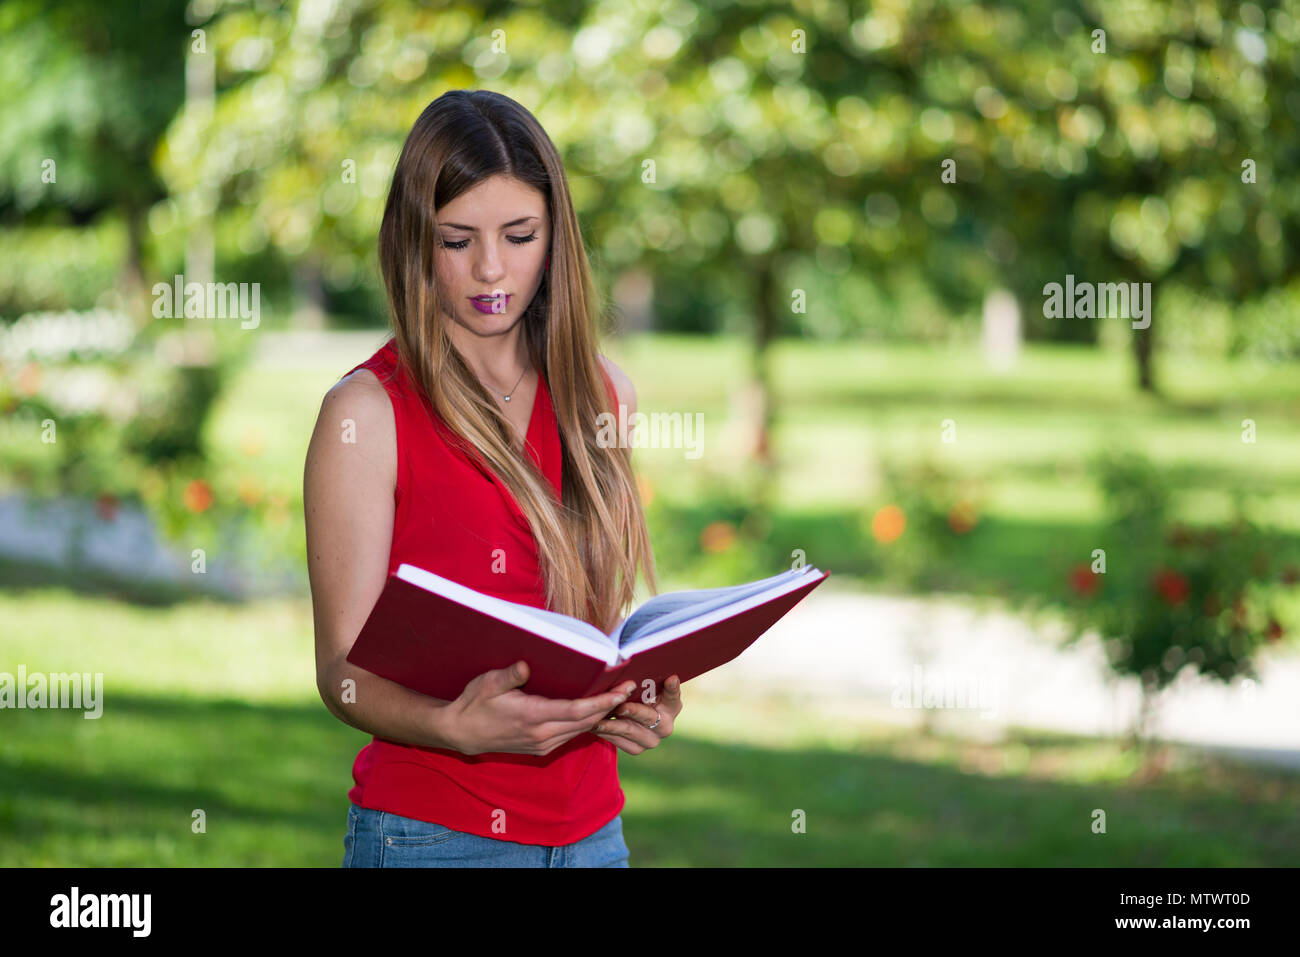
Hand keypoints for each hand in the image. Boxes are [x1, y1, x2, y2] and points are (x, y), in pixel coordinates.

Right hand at [446, 660, 636, 756]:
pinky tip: (598, 711)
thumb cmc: (474, 703)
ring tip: (620, 696)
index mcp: (532, 716)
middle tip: (630, 688)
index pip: (577, 710)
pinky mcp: (541, 748)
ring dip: (602, 715)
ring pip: (582, 730)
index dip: (603, 701)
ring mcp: (543, 744)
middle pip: (587, 721)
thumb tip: (526, 664)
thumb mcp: (487, 684)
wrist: (461, 732)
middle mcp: (542, 734)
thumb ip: (509, 676)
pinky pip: (572, 735)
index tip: (622, 689)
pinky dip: (588, 723)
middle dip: (610, 705)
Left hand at [591, 674, 682, 754]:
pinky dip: (606, 733)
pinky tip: (594, 726)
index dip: (672, 688)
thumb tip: (634, 669)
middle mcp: (665, 725)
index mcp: (672, 706)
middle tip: (619, 706)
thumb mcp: (642, 687)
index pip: (673, 696)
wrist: (626, 718)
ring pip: (631, 731)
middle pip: (649, 717)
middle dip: (633, 711)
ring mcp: (652, 740)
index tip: (671, 678)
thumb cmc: (635, 694)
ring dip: (613, 724)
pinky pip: (620, 742)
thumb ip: (643, 680)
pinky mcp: (637, 748)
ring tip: (598, 719)